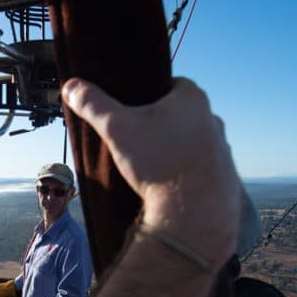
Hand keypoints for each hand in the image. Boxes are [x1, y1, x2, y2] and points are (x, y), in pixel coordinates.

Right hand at [61, 77, 240, 268]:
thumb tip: (71, 86)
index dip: (151, 95)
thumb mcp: (116, 128)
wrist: (192, 212)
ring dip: (176, 149)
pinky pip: (202, 168)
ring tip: (153, 166)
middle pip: (182, 114)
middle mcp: (213, 119)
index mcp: (192, 98)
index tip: (134, 110)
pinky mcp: (225, 176)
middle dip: (162, 124)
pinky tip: (169, 185)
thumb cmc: (157, 161)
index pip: (171, 84)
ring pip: (193, 142)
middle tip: (139, 138)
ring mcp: (222, 148)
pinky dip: (187, 173)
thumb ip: (93, 105)